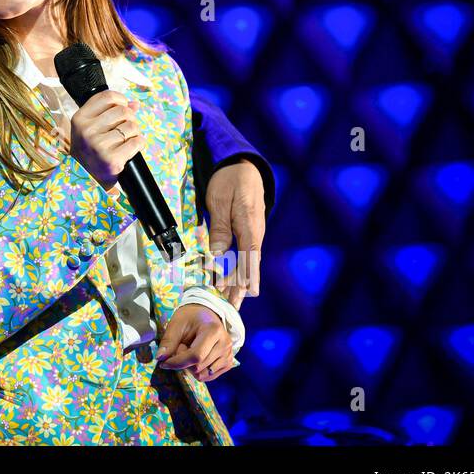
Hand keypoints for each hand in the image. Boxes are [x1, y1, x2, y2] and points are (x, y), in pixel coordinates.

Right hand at [69, 90, 142, 191]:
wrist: (84, 178)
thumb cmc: (89, 150)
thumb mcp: (91, 128)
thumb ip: (110, 112)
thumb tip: (135, 104)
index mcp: (80, 118)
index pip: (108, 96)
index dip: (121, 100)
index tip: (122, 107)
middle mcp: (87, 131)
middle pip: (123, 111)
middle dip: (130, 118)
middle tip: (126, 128)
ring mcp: (98, 146)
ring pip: (132, 126)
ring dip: (135, 132)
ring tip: (127, 139)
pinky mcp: (112, 160)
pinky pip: (137, 142)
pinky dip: (139, 143)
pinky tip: (130, 148)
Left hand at [156, 304, 233, 382]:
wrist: (205, 315)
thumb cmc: (190, 318)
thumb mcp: (176, 324)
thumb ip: (168, 341)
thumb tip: (160, 358)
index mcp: (214, 331)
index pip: (196, 356)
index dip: (177, 362)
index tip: (164, 362)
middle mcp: (225, 344)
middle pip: (198, 367)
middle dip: (183, 361)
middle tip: (180, 347)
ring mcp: (228, 355)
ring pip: (203, 375)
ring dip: (190, 367)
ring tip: (189, 351)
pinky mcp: (228, 363)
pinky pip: (209, 377)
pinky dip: (198, 371)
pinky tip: (196, 358)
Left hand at [206, 159, 264, 308]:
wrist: (242, 166)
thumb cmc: (230, 181)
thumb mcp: (219, 201)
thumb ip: (219, 228)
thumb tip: (217, 254)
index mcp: (249, 225)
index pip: (250, 256)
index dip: (248, 276)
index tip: (247, 293)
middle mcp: (255, 232)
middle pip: (249, 264)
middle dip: (240, 286)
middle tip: (232, 307)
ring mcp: (253, 233)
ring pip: (246, 261)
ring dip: (238, 280)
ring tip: (229, 300)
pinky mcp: (248, 232)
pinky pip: (244, 254)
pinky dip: (238, 269)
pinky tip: (230, 280)